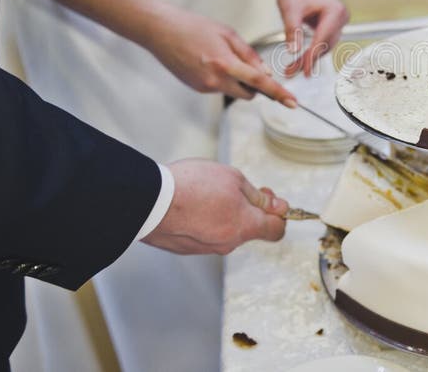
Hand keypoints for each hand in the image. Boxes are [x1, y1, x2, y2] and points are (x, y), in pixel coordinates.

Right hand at [142, 159, 289, 254]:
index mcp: (245, 227)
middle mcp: (228, 243)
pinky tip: (190, 203)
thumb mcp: (234, 179)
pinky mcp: (185, 248)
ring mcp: (205, 248)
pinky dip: (203, 220)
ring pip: (225, 230)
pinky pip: (204, 233)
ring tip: (205, 191)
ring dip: (223, 213)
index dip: (279, 214)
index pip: (276, 231)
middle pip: (249, 228)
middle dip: (247, 208)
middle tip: (235, 187)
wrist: (148, 201)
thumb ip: (258, 196)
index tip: (271, 201)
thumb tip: (278, 207)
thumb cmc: (192, 186)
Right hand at [145, 6, 296, 104]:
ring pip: (233, 91)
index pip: (259, 83)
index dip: (279, 93)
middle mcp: (214, 80)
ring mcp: (204, 87)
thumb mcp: (228, 34)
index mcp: (225, 64)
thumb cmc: (194, 27)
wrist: (161, 31)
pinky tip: (210, 61)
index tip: (293, 102)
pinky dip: (223, 78)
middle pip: (249, 94)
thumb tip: (265, 73)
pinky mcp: (196, 89)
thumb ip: (250, 55)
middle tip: (250, 67)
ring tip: (221, 56)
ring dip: (237, 80)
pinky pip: (219, 88)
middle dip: (256, 86)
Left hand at [276, 0, 348, 76]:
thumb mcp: (290, 10)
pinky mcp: (333, 27)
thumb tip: (293, 52)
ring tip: (291, 69)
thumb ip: (292, 31)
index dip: (312, 56)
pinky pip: (323, 44)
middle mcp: (341, 16)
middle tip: (290, 72)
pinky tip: (299, 62)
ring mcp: (339, 22)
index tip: (303, 71)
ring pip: (324, 47)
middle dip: (308, 60)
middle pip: (325, 45)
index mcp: (335, 11)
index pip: (323, 39)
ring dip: (309, 59)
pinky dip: (311, 53)